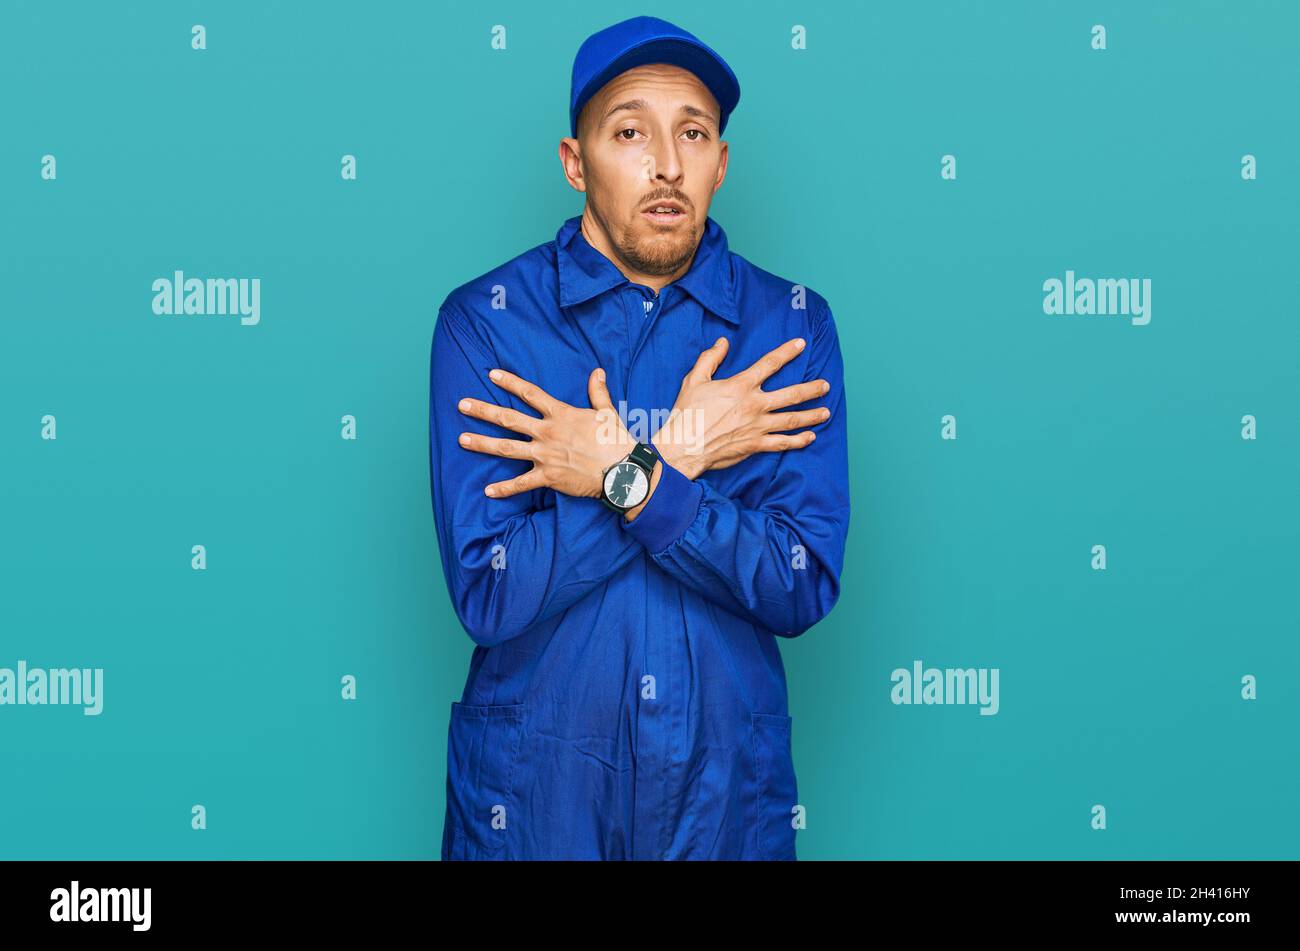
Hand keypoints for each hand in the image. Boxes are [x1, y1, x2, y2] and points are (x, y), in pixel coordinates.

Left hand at [457, 367, 635, 498]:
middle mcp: (548, 433)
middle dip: (483, 411)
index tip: (491, 374)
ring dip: (483, 444)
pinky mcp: (548, 477)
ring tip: (462, 440)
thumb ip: (597, 391)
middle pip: (509, 419)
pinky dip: (504, 489)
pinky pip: (522, 484)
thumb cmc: (615, 440)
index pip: (530, 394)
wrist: (622, 470)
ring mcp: (545, 455)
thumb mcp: (606, 412)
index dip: (510, 382)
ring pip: (507, 448)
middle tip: (462, 405)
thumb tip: (597, 372)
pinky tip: (488, 491)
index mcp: (561, 415)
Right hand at [650, 337, 830, 478]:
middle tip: (825, 385)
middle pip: (791, 394)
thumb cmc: (687, 413)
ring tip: (826, 412)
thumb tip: (723, 342)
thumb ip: (710, 358)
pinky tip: (810, 437)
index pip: (770, 364)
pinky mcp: (755, 445)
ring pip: (792, 420)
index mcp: (741, 386)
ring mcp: (757, 427)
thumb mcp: (694, 379)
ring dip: (811, 415)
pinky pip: (782, 443)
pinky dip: (798, 441)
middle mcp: (754, 405)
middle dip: (811, 389)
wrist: (683, 446)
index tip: (801, 344)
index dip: (787, 352)